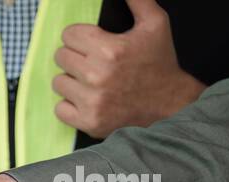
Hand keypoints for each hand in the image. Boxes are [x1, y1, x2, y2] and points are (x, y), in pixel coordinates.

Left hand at [53, 0, 203, 138]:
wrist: (171, 105)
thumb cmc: (160, 63)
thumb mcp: (155, 24)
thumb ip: (138, 0)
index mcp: (110, 50)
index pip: (68, 35)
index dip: (80, 37)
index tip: (92, 43)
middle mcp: (98, 76)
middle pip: (60, 57)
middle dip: (75, 57)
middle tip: (94, 62)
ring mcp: (92, 102)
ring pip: (58, 82)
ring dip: (72, 81)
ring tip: (92, 81)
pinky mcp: (89, 122)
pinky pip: (60, 109)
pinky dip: (71, 105)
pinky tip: (88, 99)